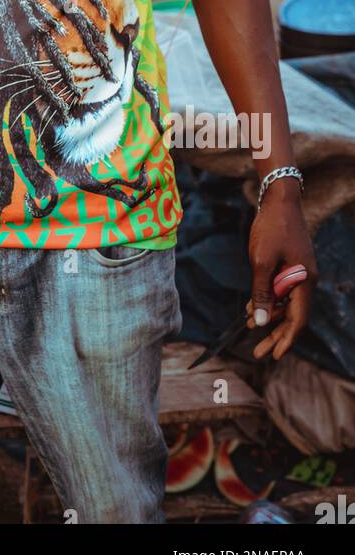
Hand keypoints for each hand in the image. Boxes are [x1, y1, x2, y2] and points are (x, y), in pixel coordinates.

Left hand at [247, 179, 316, 360]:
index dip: (286, 339)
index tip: (275, 355)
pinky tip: (250, 307)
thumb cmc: (271, 228)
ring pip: (284, 303)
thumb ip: (261, 292)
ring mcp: (298, 272)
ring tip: (249, 328)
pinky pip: (280, 289)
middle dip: (275, 334)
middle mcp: (305, 280)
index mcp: (304, 281)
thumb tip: (259, 321)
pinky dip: (267, 299)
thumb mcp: (262, 261)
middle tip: (258, 353)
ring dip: (268, 315)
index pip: (298, 319)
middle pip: (291, 315)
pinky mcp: (290, 265)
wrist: (278, 199)